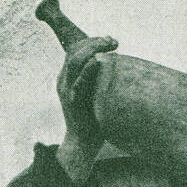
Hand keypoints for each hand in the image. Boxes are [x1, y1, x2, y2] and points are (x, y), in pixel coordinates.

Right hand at [57, 35, 116, 179]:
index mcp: (69, 77)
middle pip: (75, 50)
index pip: (77, 49)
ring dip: (92, 49)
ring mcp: (66, 90)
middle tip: (113, 41)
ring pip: (74, 60)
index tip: (112, 41)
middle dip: (95, 41)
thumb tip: (121, 67)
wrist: (83, 145)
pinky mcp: (72, 101)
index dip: (93, 41)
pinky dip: (88, 70)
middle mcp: (64, 80)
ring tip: (109, 45)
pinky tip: (98, 62)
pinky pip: (78, 81)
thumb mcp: (97, 94)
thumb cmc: (95, 121)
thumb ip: (101, 79)